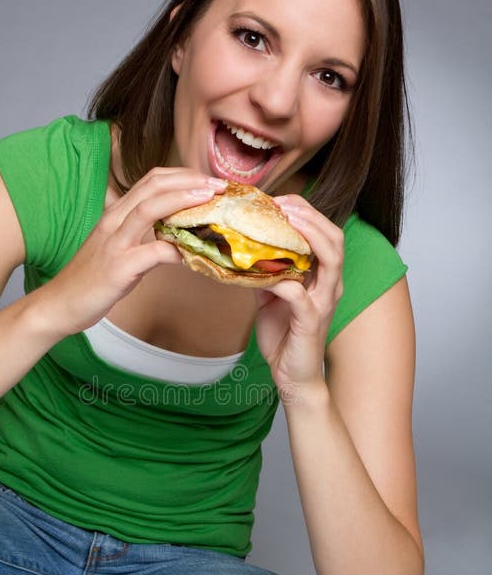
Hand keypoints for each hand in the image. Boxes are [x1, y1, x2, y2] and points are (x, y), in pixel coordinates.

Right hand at [38, 168, 226, 336]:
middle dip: (189, 181)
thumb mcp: (119, 249)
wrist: (61, 303)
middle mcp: (114, 222)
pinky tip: (189, 254)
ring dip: (184, 200)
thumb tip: (178, 236)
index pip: (151, 181)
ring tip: (210, 201)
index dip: (182, 175)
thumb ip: (144, 237)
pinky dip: (173, 250)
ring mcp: (115, 243)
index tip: (208, 180)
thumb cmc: (92, 279)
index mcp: (116, 214)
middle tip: (218, 186)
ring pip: (150, 209)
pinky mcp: (117, 268)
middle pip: (153, 186)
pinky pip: (150, 253)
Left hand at [253, 195, 343, 394]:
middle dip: (309, 215)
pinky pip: (301, 296)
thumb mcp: (269, 295)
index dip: (306, 212)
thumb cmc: (283, 335)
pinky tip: (265, 273)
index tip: (279, 199)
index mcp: (322, 276)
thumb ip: (263, 271)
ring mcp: (323, 303)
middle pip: (334, 238)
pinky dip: (283, 281)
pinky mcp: (311, 322)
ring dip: (308, 236)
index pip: (326, 233)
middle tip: (281, 204)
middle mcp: (330, 286)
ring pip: (330, 259)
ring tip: (285, 221)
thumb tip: (240, 247)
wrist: (291, 375)